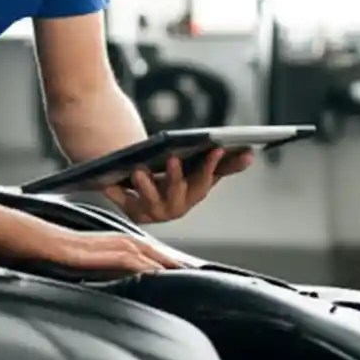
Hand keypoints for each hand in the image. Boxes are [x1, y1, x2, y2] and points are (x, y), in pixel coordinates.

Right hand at [46, 229, 183, 273]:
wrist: (51, 243)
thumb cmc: (69, 253)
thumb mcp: (97, 259)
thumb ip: (114, 265)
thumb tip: (128, 279)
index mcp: (123, 241)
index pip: (154, 251)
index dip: (171, 259)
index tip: (188, 269)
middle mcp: (125, 239)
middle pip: (159, 251)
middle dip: (178, 261)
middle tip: (198, 271)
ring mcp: (119, 244)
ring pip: (152, 254)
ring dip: (171, 264)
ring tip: (189, 274)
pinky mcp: (111, 253)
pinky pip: (136, 261)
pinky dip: (151, 268)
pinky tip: (162, 275)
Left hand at [102, 146, 255, 223]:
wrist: (145, 186)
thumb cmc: (177, 175)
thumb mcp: (200, 168)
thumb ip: (225, 164)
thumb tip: (251, 153)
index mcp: (194, 194)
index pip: (205, 181)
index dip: (212, 165)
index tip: (215, 147)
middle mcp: (176, 207)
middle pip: (178, 192)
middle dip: (176, 176)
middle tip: (173, 157)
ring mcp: (154, 211)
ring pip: (151, 202)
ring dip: (146, 187)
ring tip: (139, 170)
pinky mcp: (132, 210)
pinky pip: (124, 204)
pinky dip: (116, 194)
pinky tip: (108, 182)